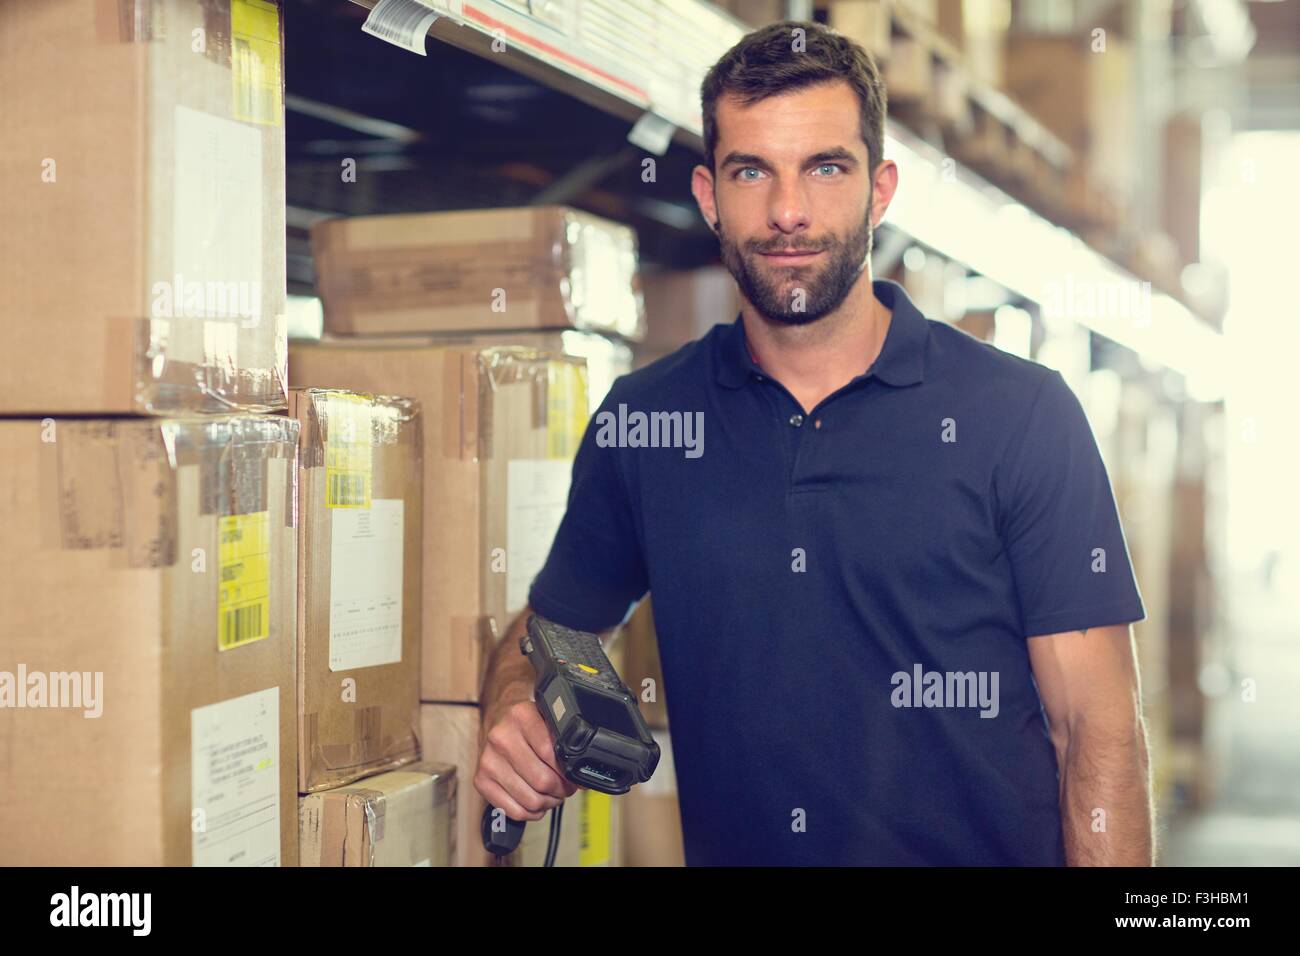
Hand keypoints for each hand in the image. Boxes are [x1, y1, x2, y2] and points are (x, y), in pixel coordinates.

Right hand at [474, 700, 577, 821]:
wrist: (497, 719)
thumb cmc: (526, 724)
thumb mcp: (546, 720)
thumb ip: (563, 742)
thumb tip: (583, 777)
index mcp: (521, 716)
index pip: (551, 753)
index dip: (568, 772)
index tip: (573, 776)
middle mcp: (501, 737)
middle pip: (542, 780)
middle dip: (561, 790)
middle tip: (565, 787)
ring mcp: (488, 760)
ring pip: (530, 800)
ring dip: (547, 803)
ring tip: (551, 794)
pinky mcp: (481, 780)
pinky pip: (514, 811)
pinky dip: (531, 812)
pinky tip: (535, 801)